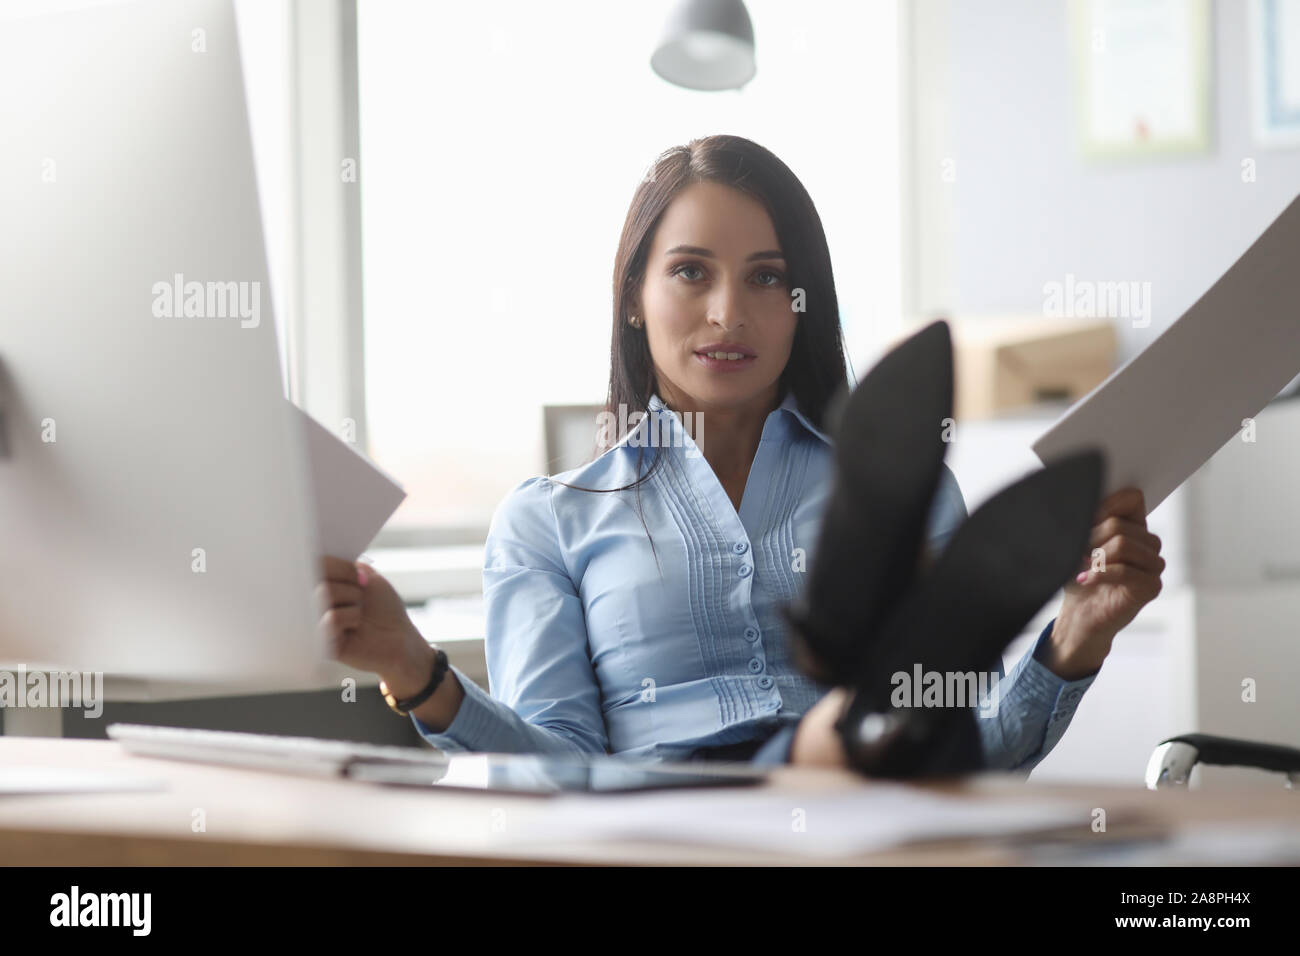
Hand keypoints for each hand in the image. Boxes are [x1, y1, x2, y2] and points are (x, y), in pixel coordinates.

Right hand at [317, 555, 425, 680]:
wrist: (399, 638)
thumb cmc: (384, 608)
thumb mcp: (368, 577)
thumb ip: (344, 565)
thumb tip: (321, 557)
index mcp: (321, 585)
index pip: (312, 562)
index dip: (335, 564)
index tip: (356, 574)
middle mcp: (313, 602)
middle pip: (315, 575)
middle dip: (346, 578)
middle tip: (362, 589)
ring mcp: (314, 622)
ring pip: (323, 593)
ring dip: (351, 597)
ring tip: (360, 610)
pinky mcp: (321, 643)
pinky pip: (332, 618)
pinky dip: (352, 617)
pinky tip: (356, 627)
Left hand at [1042, 487, 1165, 678]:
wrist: (1078, 615)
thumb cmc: (1077, 576)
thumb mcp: (1075, 542)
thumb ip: (1084, 520)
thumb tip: (1080, 500)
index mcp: (1133, 526)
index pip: (1132, 497)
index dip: (1107, 504)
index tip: (1084, 521)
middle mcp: (1148, 543)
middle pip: (1120, 525)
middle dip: (1091, 538)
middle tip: (1077, 554)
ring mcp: (1153, 565)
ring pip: (1123, 544)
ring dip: (1095, 557)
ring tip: (1080, 568)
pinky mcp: (1152, 586)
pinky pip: (1126, 570)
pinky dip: (1100, 574)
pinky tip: (1085, 579)